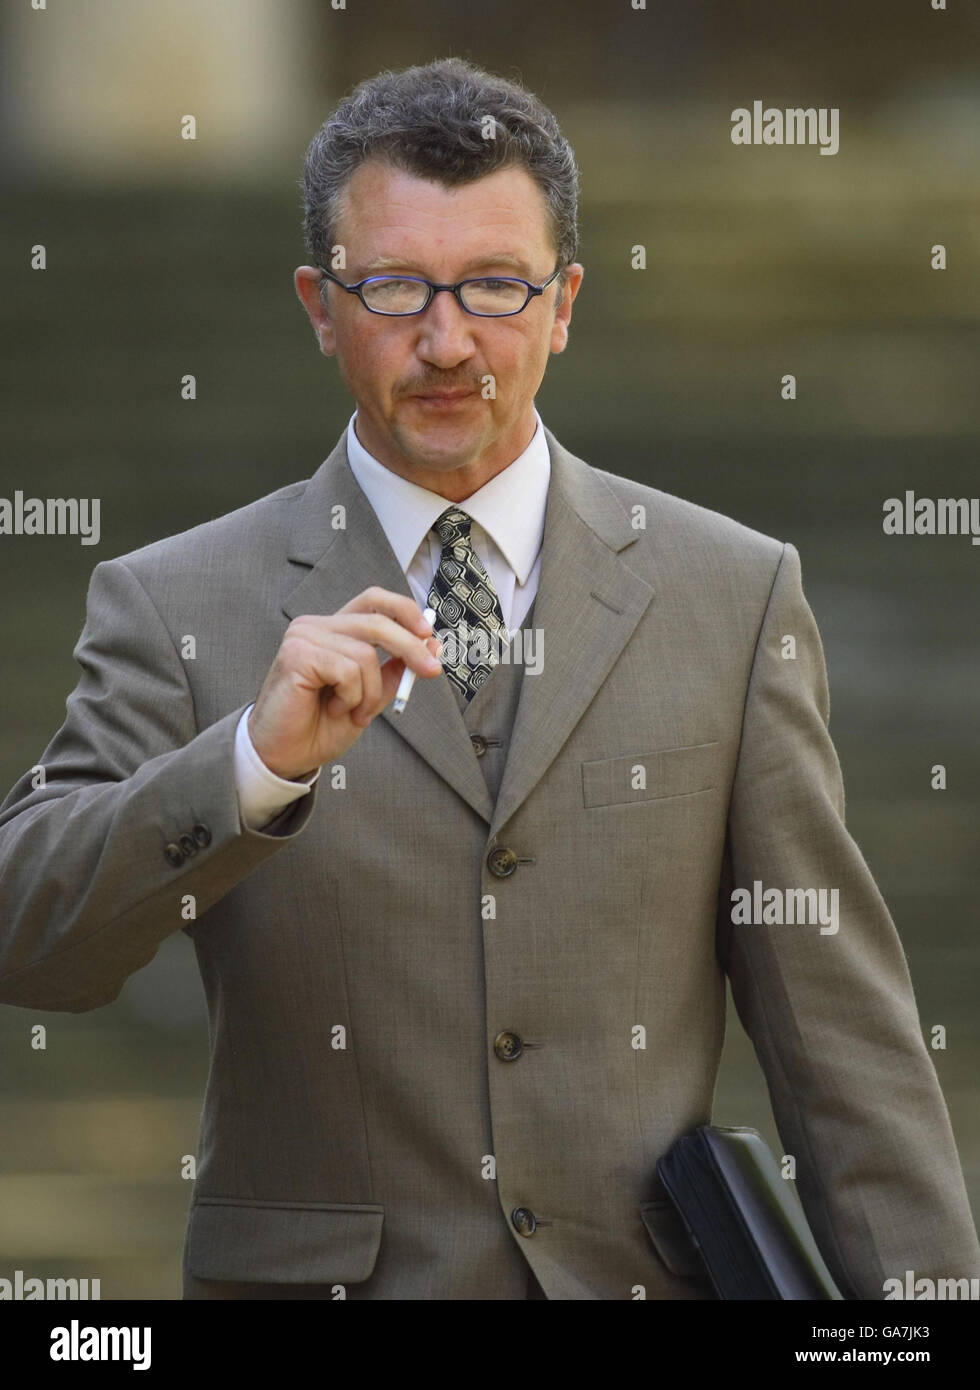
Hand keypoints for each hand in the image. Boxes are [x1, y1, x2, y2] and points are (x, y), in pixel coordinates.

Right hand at [247, 587, 442, 779]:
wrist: (284, 755)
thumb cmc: (320, 726)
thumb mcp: (370, 697)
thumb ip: (394, 671)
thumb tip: (430, 645)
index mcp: (334, 630)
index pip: (374, 601)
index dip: (405, 610)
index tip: (429, 633)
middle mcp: (317, 626)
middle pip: (378, 621)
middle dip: (411, 648)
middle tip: (431, 671)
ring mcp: (304, 637)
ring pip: (366, 654)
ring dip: (370, 693)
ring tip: (352, 712)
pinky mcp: (296, 654)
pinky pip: (348, 671)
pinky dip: (352, 697)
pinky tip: (333, 709)